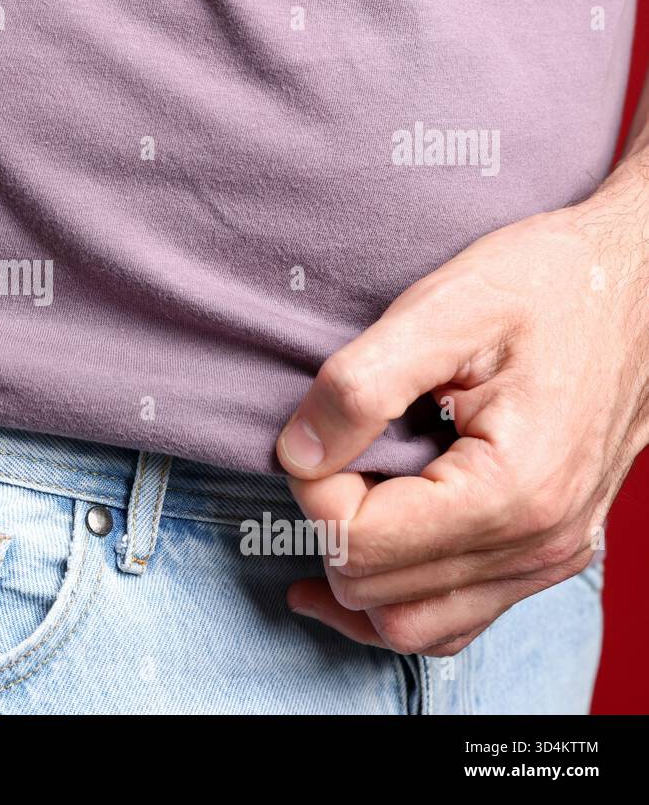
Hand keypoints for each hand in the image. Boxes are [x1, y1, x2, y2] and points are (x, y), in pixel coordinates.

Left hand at [275, 180, 648, 655]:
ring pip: (408, 626)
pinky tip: (353, 558)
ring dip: (350, 574)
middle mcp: (535, 544)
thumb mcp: (441, 310)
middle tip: (328, 454)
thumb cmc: (544, 286)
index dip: (312, 489)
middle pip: (373, 588)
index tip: (317, 432)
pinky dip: (392, 599)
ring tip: (326, 509)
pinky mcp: (542, 555)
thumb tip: (297, 456)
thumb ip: (358, 387)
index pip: (359, 542)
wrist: (636, 287)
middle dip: (327, 524)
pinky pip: (450, 621)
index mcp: (511, 489)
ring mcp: (545, 559)